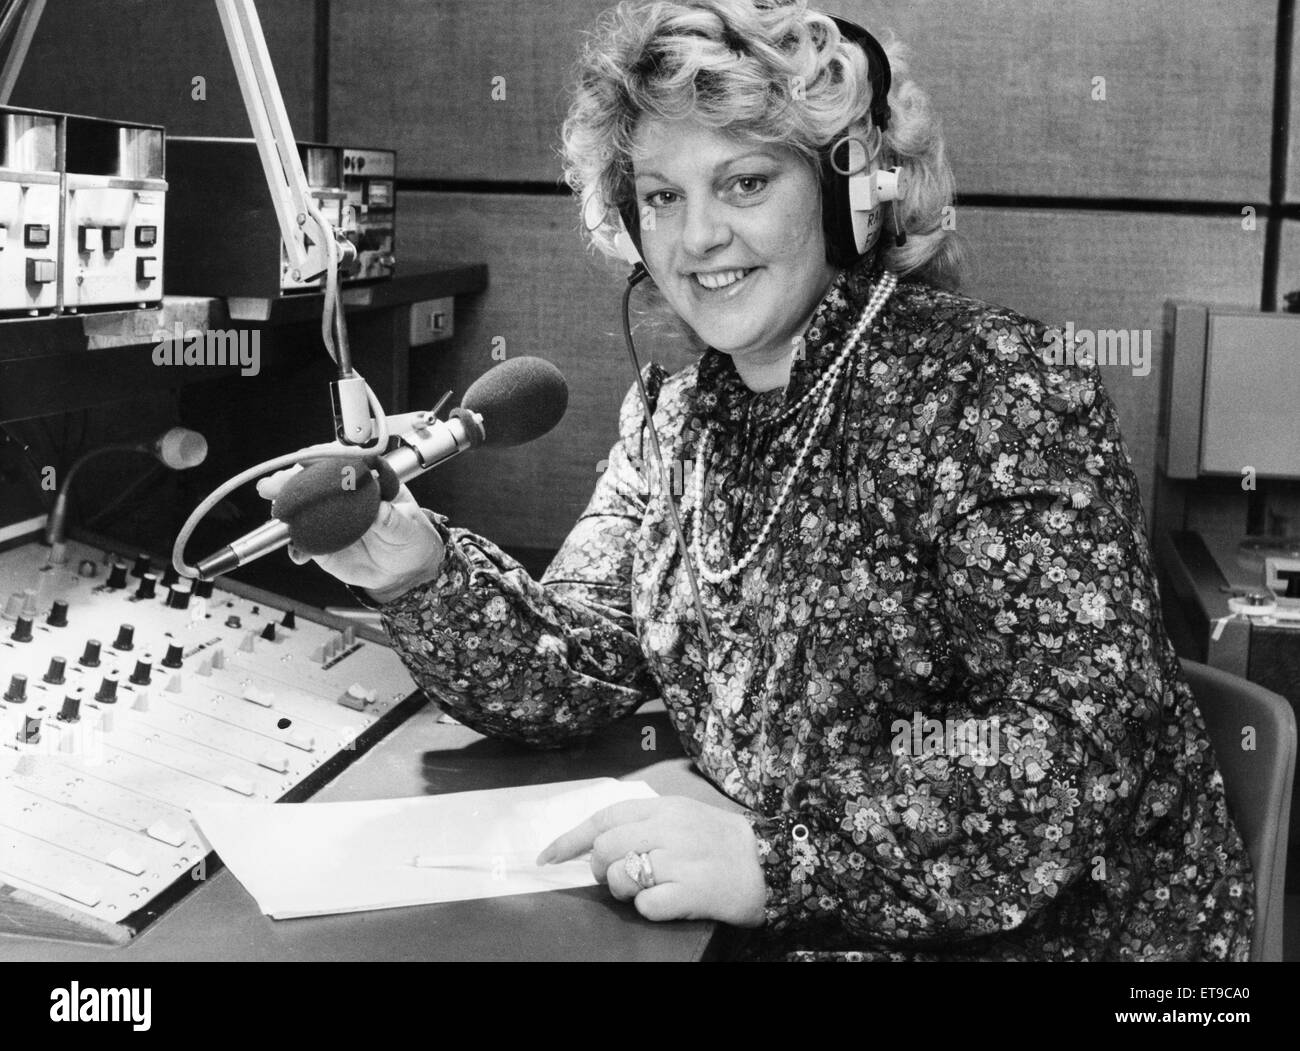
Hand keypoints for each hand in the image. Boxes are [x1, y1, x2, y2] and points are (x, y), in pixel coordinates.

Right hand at [256, 465, 444, 599]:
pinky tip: (296, 551)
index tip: (307, 458)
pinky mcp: (322, 540)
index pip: (342, 461)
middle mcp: (344, 495)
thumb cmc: (411, 538)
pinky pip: (303, 541)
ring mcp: (330, 516)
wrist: (405, 570)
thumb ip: (393, 520)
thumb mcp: (409, 528)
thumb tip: (380, 512)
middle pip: (312, 480)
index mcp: (368, 480)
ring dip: (284, 507)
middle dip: (290, 479)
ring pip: (302, 507)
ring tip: (277, 511)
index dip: (322, 457)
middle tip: (275, 484)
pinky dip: (295, 545)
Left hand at [536, 796, 765, 926]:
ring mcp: (681, 860)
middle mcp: (669, 829)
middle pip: (606, 849)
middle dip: (599, 870)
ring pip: (620, 878)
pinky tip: (666, 903)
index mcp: (664, 807)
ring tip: (647, 890)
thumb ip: (644, 823)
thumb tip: (596, 843)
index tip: (546, 858)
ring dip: (623, 891)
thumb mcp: (683, 816)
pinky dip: (648, 909)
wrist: (770, 864)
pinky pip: (647, 905)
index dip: (570, 839)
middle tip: (616, 879)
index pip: (604, 817)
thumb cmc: (720, 842)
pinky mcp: (693, 891)